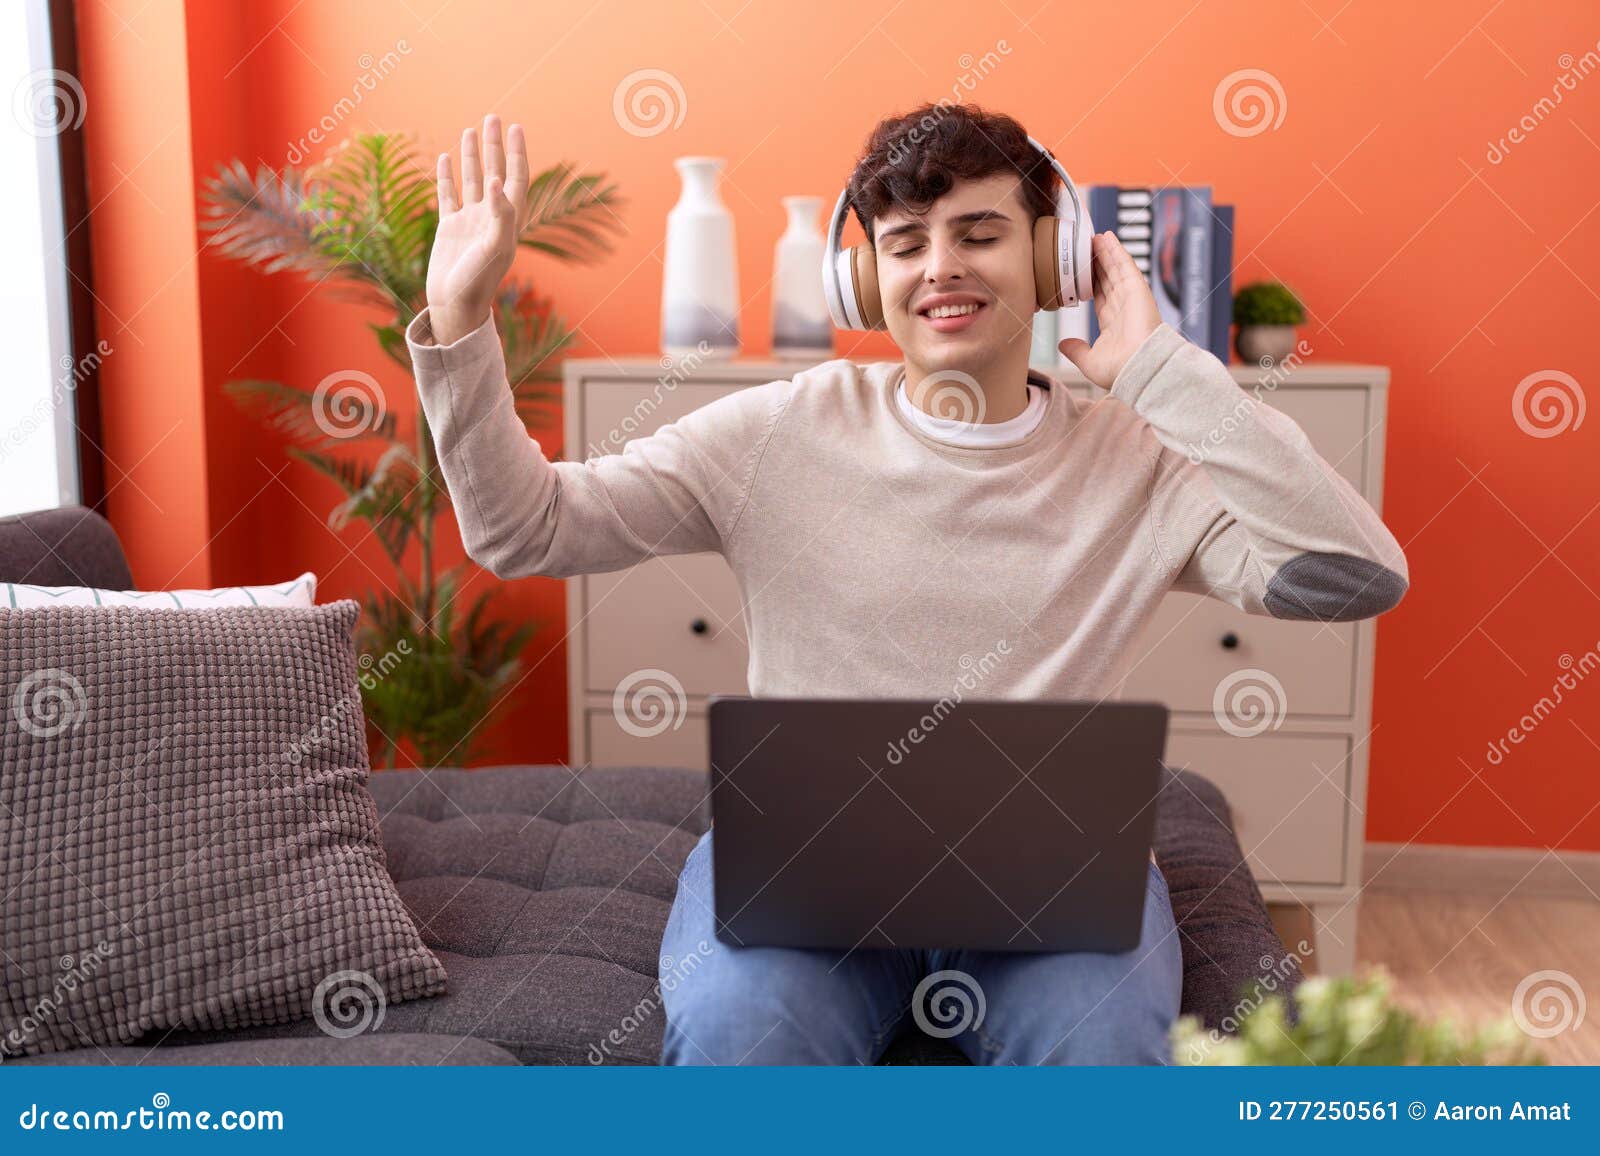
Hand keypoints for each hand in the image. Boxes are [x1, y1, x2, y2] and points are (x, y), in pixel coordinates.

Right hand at [425, 113, 530, 343]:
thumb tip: (497, 180)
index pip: (516, 178)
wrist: (454, 306)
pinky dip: (446, 177)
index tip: (516, 128)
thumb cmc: (479, 281)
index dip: (517, 154)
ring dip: (472, 156)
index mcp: (508, 221)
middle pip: (495, 172)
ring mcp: (469, 221)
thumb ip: (501, 214)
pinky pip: (448, 196)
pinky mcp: (449, 228)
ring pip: (472, 180)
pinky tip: (444, 159)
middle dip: (495, 146)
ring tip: (470, 130)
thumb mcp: (495, 248)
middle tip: (493, 118)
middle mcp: (491, 217)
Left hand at [1057, 231, 1162, 389]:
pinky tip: (1108, 238)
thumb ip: (1076, 350)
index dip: (1091, 281)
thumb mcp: (1089, 361)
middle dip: (1098, 262)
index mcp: (1112, 323)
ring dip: (1105, 252)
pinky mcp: (1137, 289)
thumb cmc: (1120, 370)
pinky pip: (1125, 265)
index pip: (1099, 296)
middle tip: (1086, 246)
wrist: (1139, 367)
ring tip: (1095, 236)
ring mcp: (1131, 297)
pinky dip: (1116, 251)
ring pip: (1115, 268)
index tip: (1082, 271)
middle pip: (1107, 278)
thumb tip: (1063, 344)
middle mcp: (1122, 308)